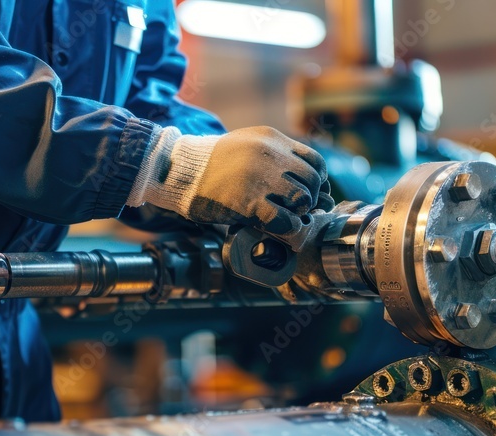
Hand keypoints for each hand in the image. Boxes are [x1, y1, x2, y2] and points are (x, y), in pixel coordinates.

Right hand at [127, 126, 329, 234]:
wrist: (178, 171)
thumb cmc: (211, 164)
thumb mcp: (245, 145)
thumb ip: (272, 156)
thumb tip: (299, 180)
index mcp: (272, 139)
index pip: (314, 160)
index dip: (317, 181)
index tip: (311, 193)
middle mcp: (271, 155)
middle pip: (311, 181)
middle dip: (310, 200)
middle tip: (300, 212)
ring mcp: (262, 178)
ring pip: (302, 200)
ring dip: (299, 214)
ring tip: (288, 220)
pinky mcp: (250, 202)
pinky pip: (285, 220)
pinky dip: (290, 231)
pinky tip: (285, 235)